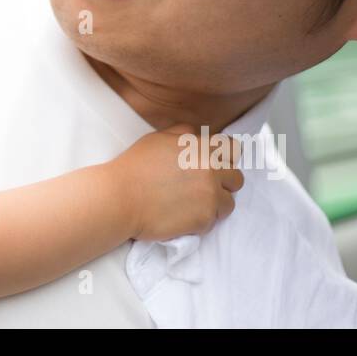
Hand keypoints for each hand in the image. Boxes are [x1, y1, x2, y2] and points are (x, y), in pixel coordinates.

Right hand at [112, 124, 243, 240]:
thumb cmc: (134, 167)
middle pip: (236, 178)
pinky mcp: (205, 219)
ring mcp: (210, 195)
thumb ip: (182, 133)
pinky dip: (201, 221)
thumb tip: (196, 134)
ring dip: (215, 204)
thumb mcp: (157, 138)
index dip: (225, 158)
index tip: (216, 166)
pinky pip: (214, 221)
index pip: (232, 149)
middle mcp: (211, 169)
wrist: (120, 198)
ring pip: (229, 202)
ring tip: (192, 206)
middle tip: (202, 188)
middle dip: (223, 183)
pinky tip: (182, 217)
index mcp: (200, 147)